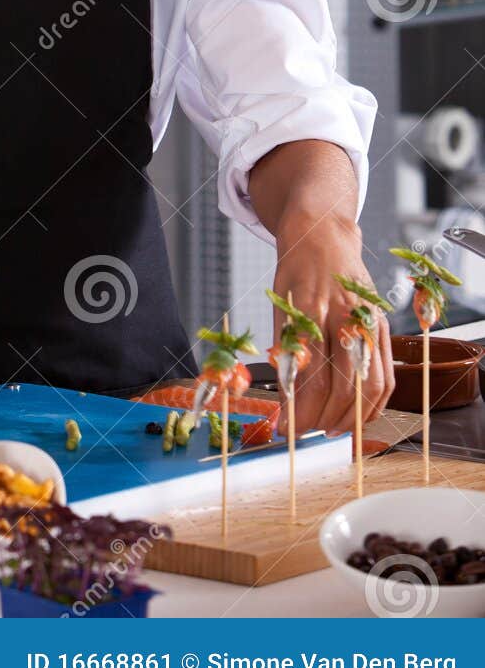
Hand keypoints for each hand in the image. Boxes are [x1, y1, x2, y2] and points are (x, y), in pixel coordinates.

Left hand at [270, 214, 394, 435]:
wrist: (323, 236)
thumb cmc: (296, 271)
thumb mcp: (280, 307)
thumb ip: (286, 353)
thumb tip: (286, 402)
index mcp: (311, 311)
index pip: (310, 376)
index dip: (299, 410)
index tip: (284, 427)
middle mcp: (344, 317)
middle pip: (343, 386)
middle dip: (322, 419)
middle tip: (305, 431)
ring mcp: (369, 322)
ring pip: (369, 386)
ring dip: (350, 418)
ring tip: (328, 428)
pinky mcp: (382, 326)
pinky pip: (387, 375)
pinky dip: (375, 404)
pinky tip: (356, 416)